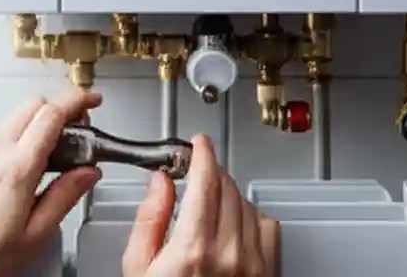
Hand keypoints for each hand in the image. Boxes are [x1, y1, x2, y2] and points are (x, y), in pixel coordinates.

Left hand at [0, 90, 103, 276]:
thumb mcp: (35, 233)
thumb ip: (65, 196)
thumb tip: (88, 173)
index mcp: (15, 169)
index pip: (51, 114)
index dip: (77, 100)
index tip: (91, 100)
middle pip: (32, 105)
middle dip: (59, 110)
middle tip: (76, 131)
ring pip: (14, 119)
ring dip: (37, 126)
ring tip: (50, 159)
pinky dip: (17, 139)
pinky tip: (22, 168)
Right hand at [122, 135, 279, 276]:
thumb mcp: (138, 269)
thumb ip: (149, 219)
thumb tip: (160, 183)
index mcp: (193, 248)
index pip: (205, 179)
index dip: (202, 152)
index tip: (198, 143)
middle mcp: (229, 253)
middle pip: (226, 186)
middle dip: (209, 175)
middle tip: (194, 178)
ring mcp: (253, 264)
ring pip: (247, 203)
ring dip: (228, 196)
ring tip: (208, 211)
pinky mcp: (268, 273)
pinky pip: (268, 226)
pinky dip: (252, 219)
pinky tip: (234, 228)